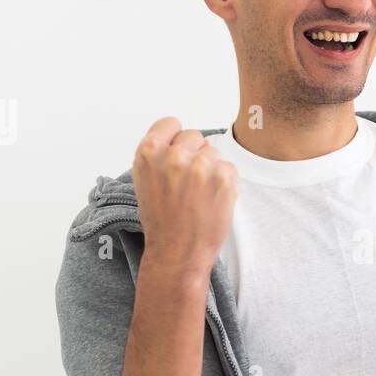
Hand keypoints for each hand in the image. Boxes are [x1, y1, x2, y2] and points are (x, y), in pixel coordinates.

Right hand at [131, 117, 237, 279]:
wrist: (177, 252)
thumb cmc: (161, 220)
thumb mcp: (145, 180)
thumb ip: (160, 155)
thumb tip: (181, 138)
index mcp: (149, 151)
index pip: (171, 123)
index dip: (176, 139)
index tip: (178, 154)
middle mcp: (173, 155)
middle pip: (195, 136)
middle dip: (195, 155)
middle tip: (188, 184)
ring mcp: (200, 165)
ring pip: (214, 153)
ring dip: (211, 170)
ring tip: (199, 196)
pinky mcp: (223, 177)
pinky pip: (229, 168)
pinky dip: (225, 183)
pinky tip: (212, 200)